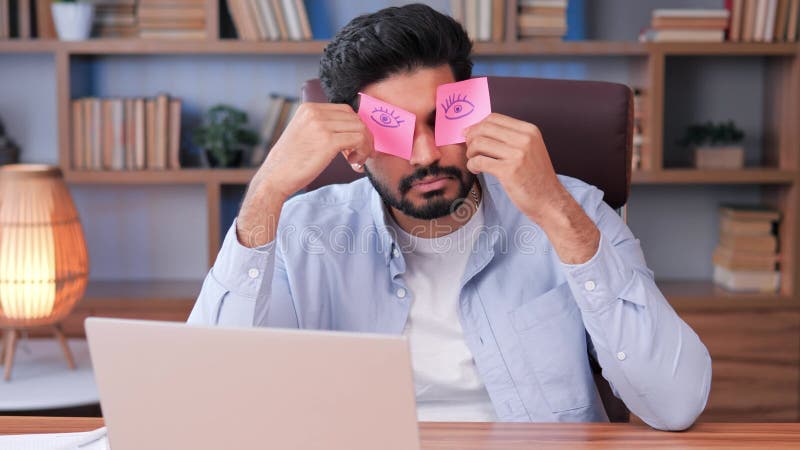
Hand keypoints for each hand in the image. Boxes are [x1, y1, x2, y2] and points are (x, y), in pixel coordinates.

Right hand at [257, 103, 373, 199]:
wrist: (275, 177)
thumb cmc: (291, 162)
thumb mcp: (305, 133)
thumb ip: (323, 127)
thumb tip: (352, 130)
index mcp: (309, 108)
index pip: (345, 110)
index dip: (355, 127)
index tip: (354, 145)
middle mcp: (315, 112)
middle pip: (355, 118)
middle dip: (363, 136)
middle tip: (359, 154)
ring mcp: (321, 125)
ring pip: (360, 128)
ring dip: (365, 145)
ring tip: (356, 160)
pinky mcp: (328, 140)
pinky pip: (359, 139)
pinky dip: (363, 151)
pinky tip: (353, 162)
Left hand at [464, 113, 599, 263]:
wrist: (550, 201)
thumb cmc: (535, 178)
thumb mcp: (529, 150)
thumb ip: (509, 138)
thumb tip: (476, 129)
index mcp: (529, 131)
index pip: (494, 118)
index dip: (477, 125)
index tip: (470, 135)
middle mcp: (525, 139)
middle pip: (484, 128)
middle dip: (471, 138)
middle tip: (469, 150)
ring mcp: (517, 155)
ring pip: (479, 143)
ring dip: (470, 153)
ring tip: (474, 161)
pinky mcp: (509, 171)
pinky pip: (479, 161)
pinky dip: (472, 165)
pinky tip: (476, 170)